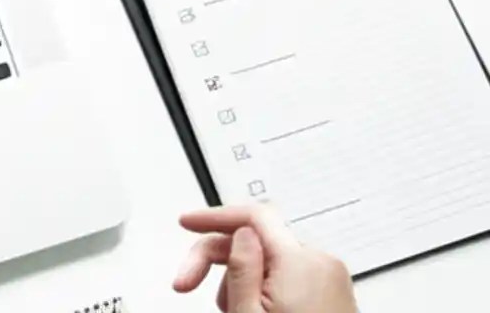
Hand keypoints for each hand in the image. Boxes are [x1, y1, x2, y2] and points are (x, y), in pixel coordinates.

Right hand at [173, 205, 356, 312]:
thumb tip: (239, 234)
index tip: (188, 222)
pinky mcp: (332, 292)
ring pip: (270, 261)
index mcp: (301, 263)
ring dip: (241, 280)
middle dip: (218, 261)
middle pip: (257, 241)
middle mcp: (321, 263)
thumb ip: (242, 269)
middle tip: (187, 283)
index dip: (214, 217)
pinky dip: (264, 288)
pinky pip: (288, 275)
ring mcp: (330, 278)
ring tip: (234, 312)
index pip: (253, 218)